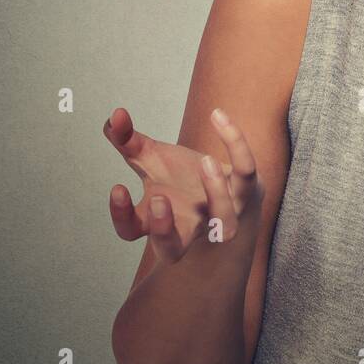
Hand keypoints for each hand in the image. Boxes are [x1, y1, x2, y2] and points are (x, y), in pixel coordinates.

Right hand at [104, 106, 262, 264]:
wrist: (229, 187)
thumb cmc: (182, 179)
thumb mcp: (152, 160)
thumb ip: (129, 142)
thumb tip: (115, 116)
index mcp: (160, 221)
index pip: (132, 231)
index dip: (122, 216)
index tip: (118, 187)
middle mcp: (190, 226)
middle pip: (173, 247)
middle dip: (163, 229)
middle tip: (159, 198)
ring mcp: (222, 215)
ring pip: (224, 222)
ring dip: (214, 194)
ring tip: (205, 161)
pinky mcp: (248, 192)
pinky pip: (245, 172)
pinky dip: (235, 144)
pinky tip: (217, 116)